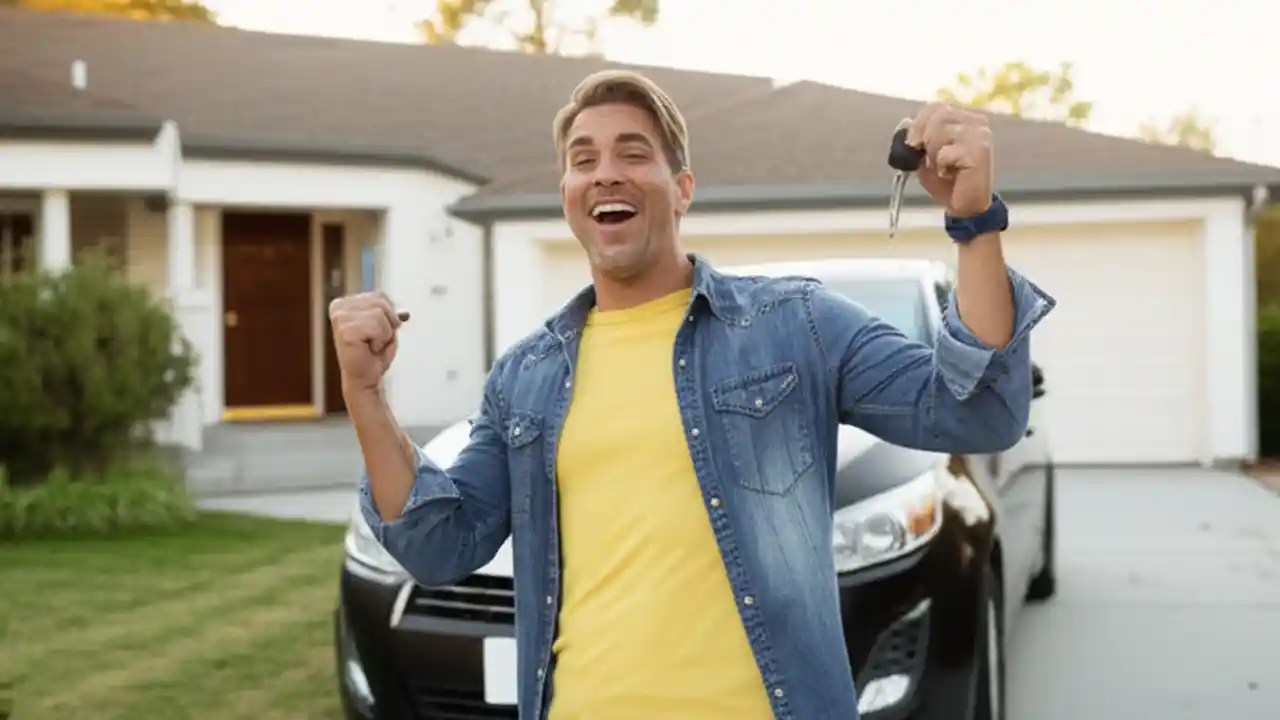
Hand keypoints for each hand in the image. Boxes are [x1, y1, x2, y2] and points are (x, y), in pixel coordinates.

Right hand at [328, 291, 409, 396]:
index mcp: (345, 302)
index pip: (380, 296)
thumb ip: (391, 313)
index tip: (375, 332)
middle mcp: (339, 307)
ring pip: (380, 314)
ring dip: (383, 334)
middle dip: (387, 324)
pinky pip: (378, 327)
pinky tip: (368, 349)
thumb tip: (404, 312)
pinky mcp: (346, 331)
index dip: (387, 316)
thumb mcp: (385, 326)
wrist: (365, 378)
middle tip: (375, 341)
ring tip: (371, 345)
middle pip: (381, 302)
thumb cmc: (372, 355)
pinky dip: (380, 341)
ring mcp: (341, 318)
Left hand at [905, 103, 993, 217]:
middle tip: (925, 158)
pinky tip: (951, 175)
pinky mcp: (980, 151)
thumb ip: (917, 138)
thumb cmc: (946, 181)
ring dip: (933, 154)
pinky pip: (946, 152)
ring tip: (942, 168)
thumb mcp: (925, 155)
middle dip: (923, 137)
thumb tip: (905, 125)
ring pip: (940, 131)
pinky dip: (941, 166)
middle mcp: (976, 122)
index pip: (936, 106)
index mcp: (964, 119)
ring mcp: (980, 135)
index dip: (918, 122)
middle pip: (938, 114)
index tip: (912, 143)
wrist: (965, 207)